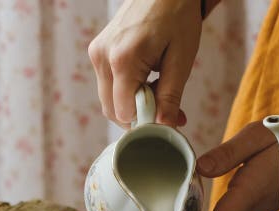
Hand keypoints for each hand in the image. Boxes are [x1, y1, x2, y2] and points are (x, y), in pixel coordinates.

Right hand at [88, 0, 201, 126]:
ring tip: (158, 88)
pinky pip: (108, 84)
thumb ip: (170, 96)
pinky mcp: (98, 50)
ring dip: (132, 104)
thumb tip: (164, 126)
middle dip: (138, 116)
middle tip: (167, 108)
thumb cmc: (177, 16)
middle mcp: (102, 57)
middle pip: (111, 110)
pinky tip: (146, 78)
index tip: (167, 115)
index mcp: (122, 59)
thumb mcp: (181, 59)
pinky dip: (126, 90)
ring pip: (108, 99)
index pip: (123, 113)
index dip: (145, 121)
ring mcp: (97, 53)